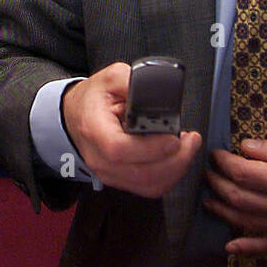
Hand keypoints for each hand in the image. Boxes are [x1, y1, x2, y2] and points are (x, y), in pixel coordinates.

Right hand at [61, 62, 200, 197]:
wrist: (75, 115)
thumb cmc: (94, 98)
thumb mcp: (111, 78)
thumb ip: (134, 81)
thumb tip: (159, 90)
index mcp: (95, 130)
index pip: (121, 150)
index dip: (152, 147)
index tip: (175, 137)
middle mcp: (100, 159)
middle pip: (141, 174)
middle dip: (176, 160)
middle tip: (191, 141)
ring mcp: (109, 174)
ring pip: (149, 186)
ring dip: (176, 169)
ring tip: (187, 148)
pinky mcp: (120, 180)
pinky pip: (149, 188)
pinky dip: (169, 176)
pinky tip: (176, 158)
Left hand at [204, 130, 266, 252]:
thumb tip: (246, 148)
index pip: (243, 173)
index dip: (223, 163)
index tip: (216, 153)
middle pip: (238, 198)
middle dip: (218, 184)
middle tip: (208, 172)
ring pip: (246, 223)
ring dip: (223, 211)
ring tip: (209, 198)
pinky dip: (246, 246)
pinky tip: (229, 244)